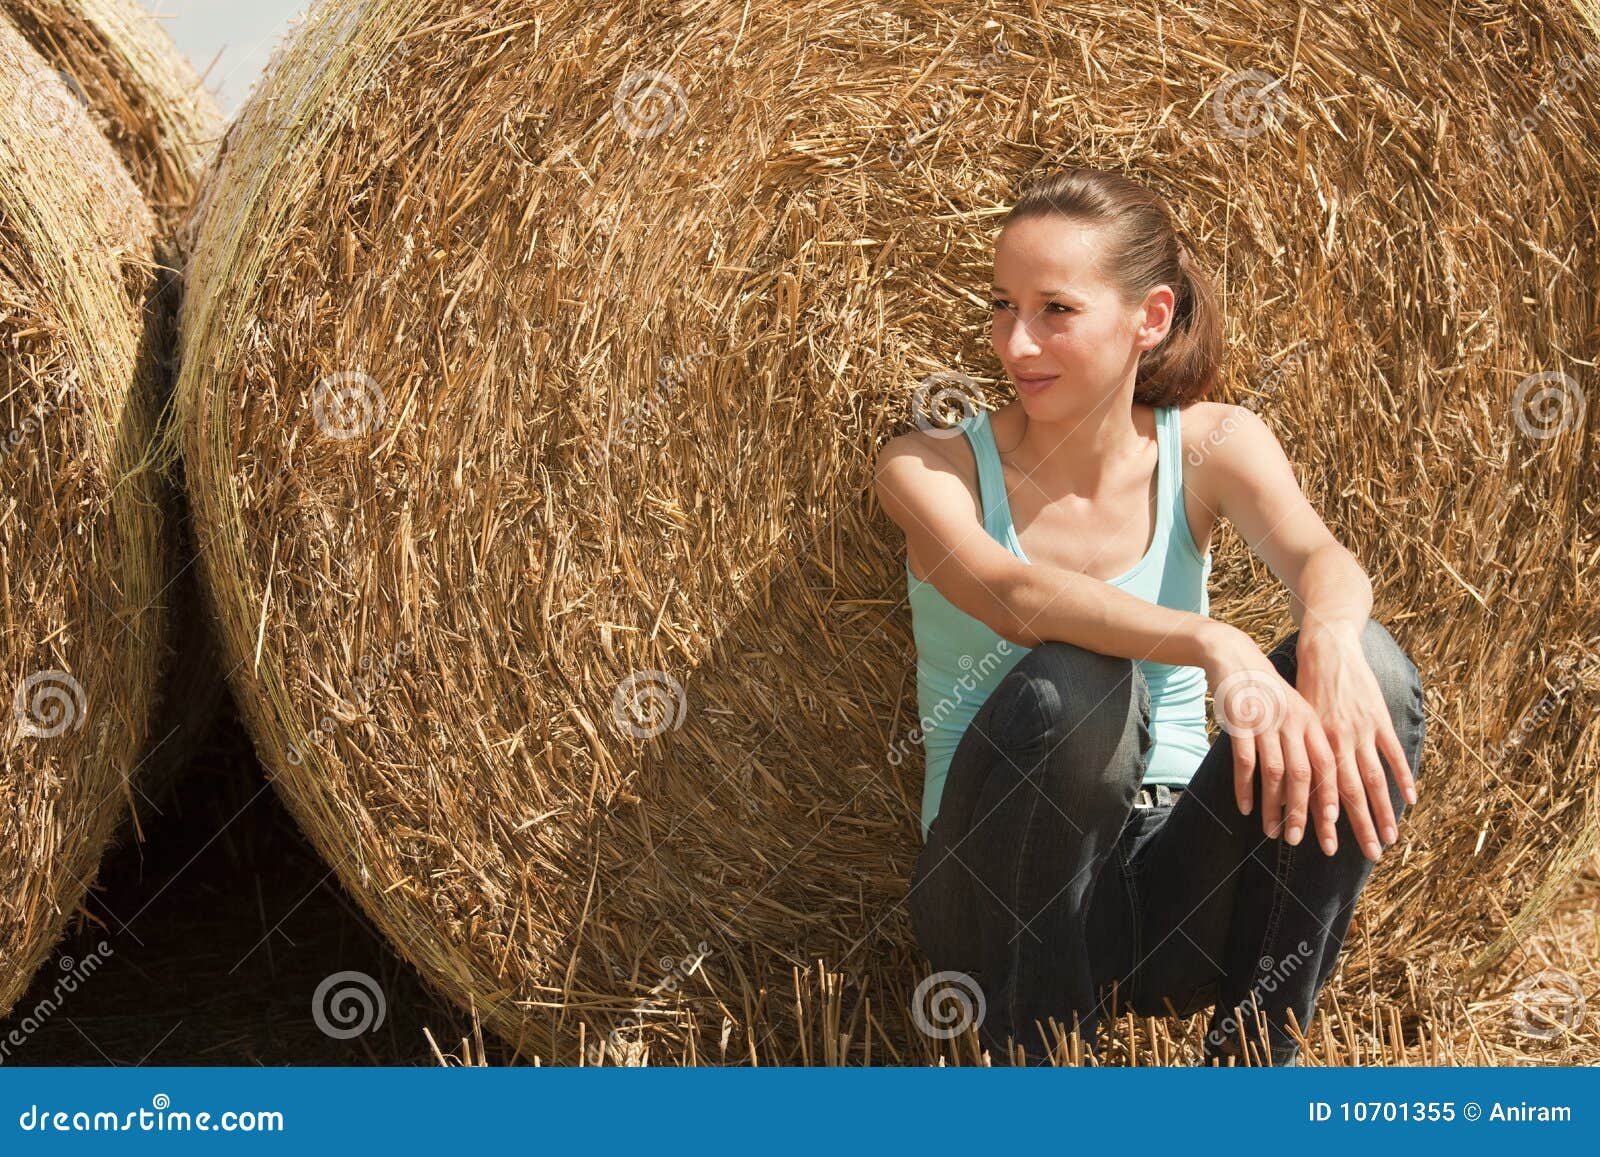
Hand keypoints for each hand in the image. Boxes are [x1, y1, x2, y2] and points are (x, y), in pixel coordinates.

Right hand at [1200, 624, 1341, 854]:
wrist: (1237, 658)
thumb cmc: (1269, 692)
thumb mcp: (1296, 711)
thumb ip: (1308, 742)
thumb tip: (1319, 783)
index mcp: (1311, 722)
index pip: (1327, 766)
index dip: (1329, 796)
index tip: (1332, 826)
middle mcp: (1293, 724)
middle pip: (1304, 775)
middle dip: (1302, 812)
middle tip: (1298, 840)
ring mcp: (1266, 724)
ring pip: (1275, 774)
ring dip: (1274, 807)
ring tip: (1272, 832)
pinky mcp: (1240, 724)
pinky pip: (1245, 763)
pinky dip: (1245, 788)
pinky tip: (1245, 808)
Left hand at [1293, 625, 1418, 861]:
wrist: (1325, 648)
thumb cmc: (1302, 688)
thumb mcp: (1294, 719)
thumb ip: (1297, 750)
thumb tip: (1290, 784)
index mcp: (1311, 743)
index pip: (1318, 790)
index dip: (1325, 819)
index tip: (1329, 846)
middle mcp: (1336, 742)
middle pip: (1349, 793)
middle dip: (1359, 827)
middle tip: (1370, 857)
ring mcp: (1360, 731)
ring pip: (1374, 780)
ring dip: (1384, 811)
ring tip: (1390, 838)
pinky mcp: (1378, 718)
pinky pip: (1393, 753)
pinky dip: (1404, 777)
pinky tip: (1411, 800)